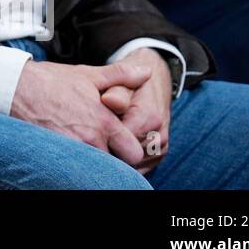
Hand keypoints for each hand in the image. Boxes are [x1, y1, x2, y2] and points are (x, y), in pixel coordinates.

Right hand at [10, 58, 151, 165]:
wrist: (15, 87)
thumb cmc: (52, 80)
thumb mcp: (88, 74)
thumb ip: (121, 75)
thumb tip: (146, 71)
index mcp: (104, 121)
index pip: (133, 153)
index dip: (131, 148)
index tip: (124, 139)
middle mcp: (90, 139)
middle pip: (116, 165)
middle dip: (115, 156)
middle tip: (106, 143)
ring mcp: (72, 149)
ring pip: (96, 165)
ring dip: (96, 157)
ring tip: (87, 141)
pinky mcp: (55, 154)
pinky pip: (75, 166)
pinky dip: (78, 160)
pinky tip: (72, 145)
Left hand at [98, 48, 171, 174]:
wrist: (153, 84)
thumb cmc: (131, 84)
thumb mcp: (122, 82)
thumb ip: (116, 93)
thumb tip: (108, 100)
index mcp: (150, 115)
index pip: (122, 139)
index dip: (103, 136)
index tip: (88, 130)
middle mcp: (159, 133)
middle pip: (127, 154)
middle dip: (109, 147)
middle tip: (92, 137)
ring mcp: (160, 146)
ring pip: (133, 163)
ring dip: (117, 154)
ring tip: (102, 140)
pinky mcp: (158, 154)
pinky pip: (139, 166)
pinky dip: (125, 160)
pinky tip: (112, 147)